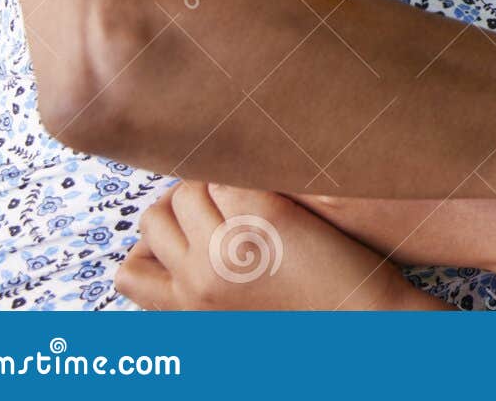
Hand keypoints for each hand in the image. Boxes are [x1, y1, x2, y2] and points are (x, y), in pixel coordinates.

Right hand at [115, 181, 449, 309]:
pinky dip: (247, 171)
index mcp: (188, 309)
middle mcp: (199, 279)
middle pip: (155, 216)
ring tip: (251, 192)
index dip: (150, 245)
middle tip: (221, 202)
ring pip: (189, 188)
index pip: (129, 272)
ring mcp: (230, 246)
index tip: (181, 232)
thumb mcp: (236, 318)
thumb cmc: (307, 318)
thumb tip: (183, 256)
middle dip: (181, 204)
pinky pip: (231, 174)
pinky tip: (274, 181)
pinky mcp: (266, 216)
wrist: (366, 324)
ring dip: (214, 182)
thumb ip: (203, 293)